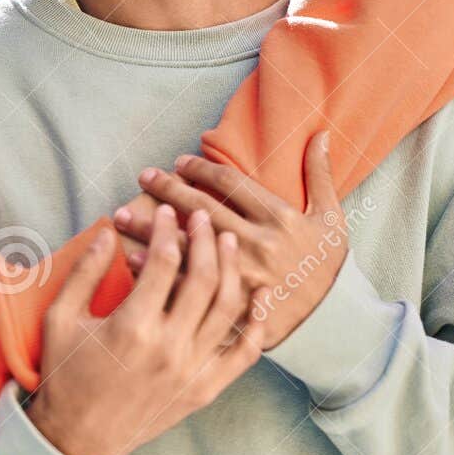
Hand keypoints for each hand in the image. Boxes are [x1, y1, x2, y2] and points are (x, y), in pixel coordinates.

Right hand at [26, 206, 265, 454]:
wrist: (78, 438)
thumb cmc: (65, 375)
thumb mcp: (60, 318)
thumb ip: (84, 272)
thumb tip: (108, 232)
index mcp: (132, 326)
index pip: (162, 261)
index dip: (167, 229)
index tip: (167, 211)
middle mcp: (168, 347)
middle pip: (203, 278)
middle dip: (205, 238)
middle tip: (202, 216)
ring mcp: (191, 370)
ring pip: (227, 307)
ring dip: (232, 268)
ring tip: (229, 241)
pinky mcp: (205, 389)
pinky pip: (244, 353)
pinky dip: (258, 322)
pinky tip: (260, 294)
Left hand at [119, 131, 345, 347]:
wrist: (333, 321)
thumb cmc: (328, 266)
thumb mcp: (332, 218)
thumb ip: (320, 175)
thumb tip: (321, 133)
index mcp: (278, 218)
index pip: (230, 184)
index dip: (200, 169)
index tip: (178, 163)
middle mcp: (257, 244)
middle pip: (202, 209)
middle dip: (168, 190)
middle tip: (143, 177)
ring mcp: (241, 276)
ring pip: (187, 246)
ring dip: (150, 229)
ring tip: (120, 216)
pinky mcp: (229, 305)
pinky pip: (186, 285)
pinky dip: (158, 271)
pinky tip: (133, 259)